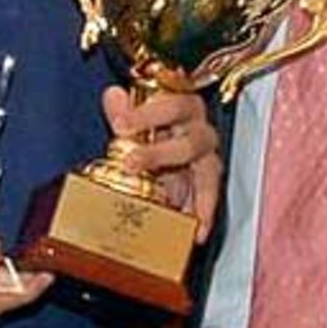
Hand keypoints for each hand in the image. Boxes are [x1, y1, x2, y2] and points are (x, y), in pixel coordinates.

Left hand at [102, 86, 221, 239]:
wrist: (161, 145)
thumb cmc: (150, 125)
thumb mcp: (131, 115)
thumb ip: (121, 107)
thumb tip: (115, 95)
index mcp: (184, 106)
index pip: (171, 105)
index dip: (146, 114)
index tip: (120, 124)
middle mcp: (201, 131)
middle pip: (190, 142)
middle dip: (159, 154)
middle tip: (131, 162)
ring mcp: (207, 159)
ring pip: (207, 172)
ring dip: (189, 192)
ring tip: (174, 208)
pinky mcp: (207, 184)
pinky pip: (211, 200)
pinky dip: (205, 216)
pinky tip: (198, 232)